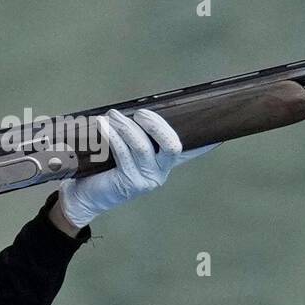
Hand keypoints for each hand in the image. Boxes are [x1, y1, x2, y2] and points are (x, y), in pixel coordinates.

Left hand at [56, 108, 219, 228]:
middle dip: (155, 123)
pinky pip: (124, 154)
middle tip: (139, 112)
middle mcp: (161, 172)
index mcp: (165, 162)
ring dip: (126, 126)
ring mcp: (147, 180)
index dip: (208, 142)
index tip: (220, 133)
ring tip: (112, 116)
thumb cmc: (104, 167)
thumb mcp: (124, 147)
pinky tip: (104, 126)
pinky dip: (113, 136)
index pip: (192, 150)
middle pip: (172, 144)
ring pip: (143, 146)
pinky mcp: (130, 183)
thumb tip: (138, 108)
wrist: (83, 196)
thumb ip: (137, 132)